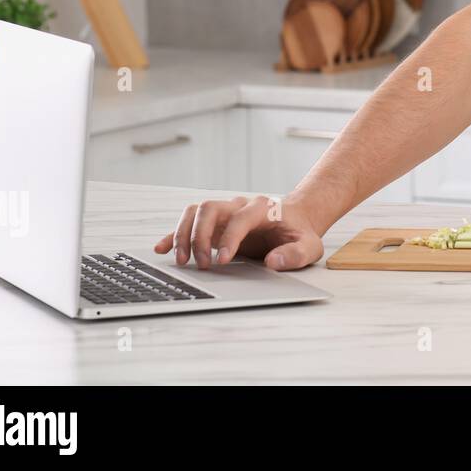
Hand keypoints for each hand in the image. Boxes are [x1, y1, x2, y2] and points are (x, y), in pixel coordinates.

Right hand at [153, 195, 323, 270]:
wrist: (296, 219)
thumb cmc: (301, 233)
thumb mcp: (309, 246)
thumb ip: (295, 254)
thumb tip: (272, 262)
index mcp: (263, 208)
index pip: (240, 218)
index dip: (230, 238)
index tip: (222, 261)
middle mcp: (240, 205)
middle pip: (211, 209)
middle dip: (201, 236)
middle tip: (201, 265)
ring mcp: (226, 212)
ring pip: (196, 212)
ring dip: (184, 234)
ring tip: (182, 261)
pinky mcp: (216, 224)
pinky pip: (190, 222)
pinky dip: (174, 234)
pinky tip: (161, 248)